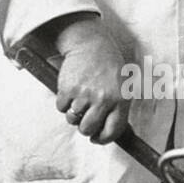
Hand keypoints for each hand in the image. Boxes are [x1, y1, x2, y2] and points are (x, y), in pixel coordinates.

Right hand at [52, 16, 129, 143]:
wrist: (90, 43)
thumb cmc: (108, 65)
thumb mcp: (122, 85)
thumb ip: (118, 107)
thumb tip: (106, 131)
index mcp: (120, 99)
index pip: (112, 131)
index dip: (102, 139)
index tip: (96, 138)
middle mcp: (103, 98)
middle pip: (88, 129)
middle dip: (84, 128)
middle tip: (83, 119)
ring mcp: (85, 94)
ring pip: (72, 119)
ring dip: (72, 114)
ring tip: (78, 101)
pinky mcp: (68, 88)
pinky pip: (61, 108)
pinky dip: (63, 103)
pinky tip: (70, 92)